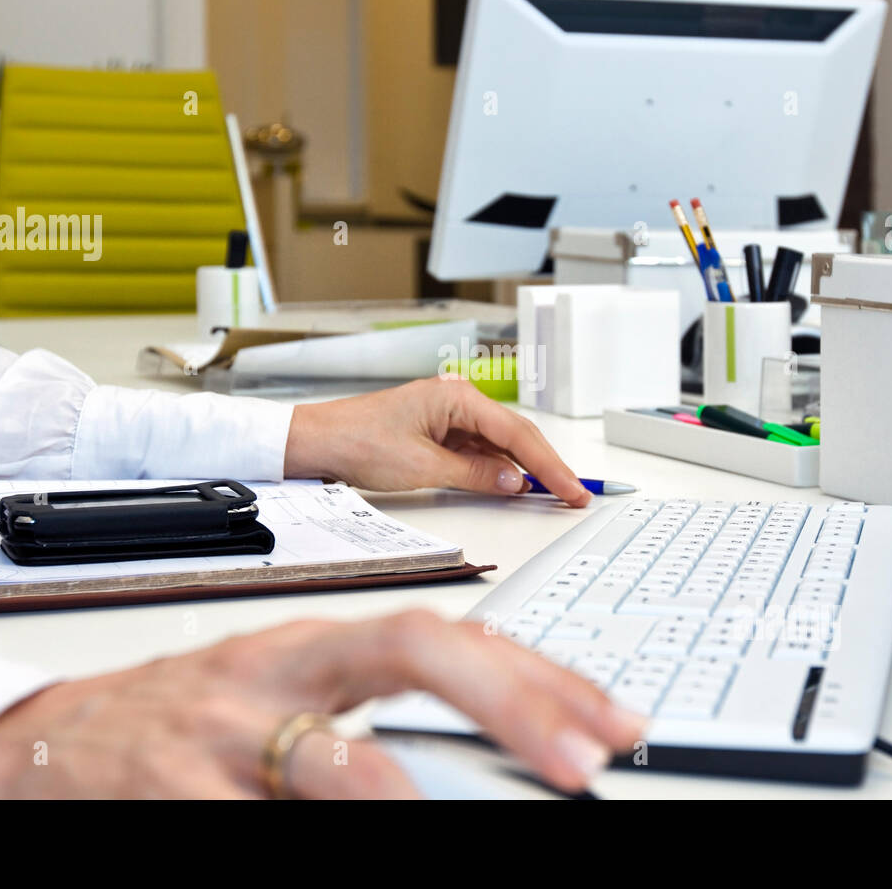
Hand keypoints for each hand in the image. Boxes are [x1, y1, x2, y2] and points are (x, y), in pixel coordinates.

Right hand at [0, 611, 645, 797]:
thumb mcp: (291, 698)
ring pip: (340, 753)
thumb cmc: (189, 717)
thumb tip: (505, 743)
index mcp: (319, 642)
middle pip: (415, 649)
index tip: (609, 719)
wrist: (50, 740)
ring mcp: (226, 729)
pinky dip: (327, 835)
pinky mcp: (173, 786)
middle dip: (514, 703)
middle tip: (583, 764)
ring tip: (484, 816)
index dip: (538, 672)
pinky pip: (259, 817)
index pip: (449, 633)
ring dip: (418, 797)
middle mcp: (282, 668)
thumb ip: (379, 715)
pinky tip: (382, 833)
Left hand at [284, 376, 591, 505]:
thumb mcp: (422, 467)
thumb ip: (475, 474)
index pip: (517, 434)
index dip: (549, 465)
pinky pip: (479, 450)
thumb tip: (513, 482)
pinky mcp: (439, 431)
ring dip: (523, 469)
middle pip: (515, 435)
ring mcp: (448, 415)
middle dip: (546, 466)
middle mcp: (456, 400)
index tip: (571, 489)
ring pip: (499, 444)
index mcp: (456, 397)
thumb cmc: (357, 442)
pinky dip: (497, 469)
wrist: (317, 442)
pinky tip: (513, 485)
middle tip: (574, 494)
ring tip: (553, 493)